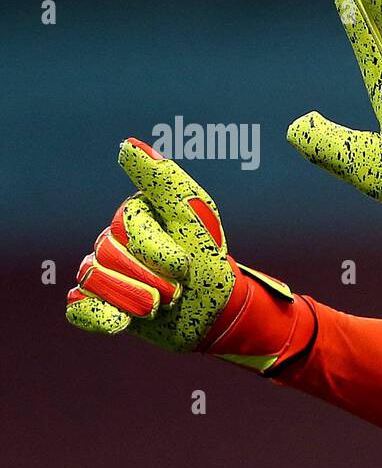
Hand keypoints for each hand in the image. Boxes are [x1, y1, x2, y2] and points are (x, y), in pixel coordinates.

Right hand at [66, 138, 235, 351]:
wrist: (215, 311)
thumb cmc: (207, 258)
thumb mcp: (194, 217)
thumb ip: (164, 181)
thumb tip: (127, 145)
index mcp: (133, 214)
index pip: (127, 225)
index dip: (158, 251)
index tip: (184, 265)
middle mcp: (112, 239)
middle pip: (110, 254)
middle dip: (154, 278)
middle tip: (180, 285)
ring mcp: (102, 272)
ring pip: (95, 281)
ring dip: (138, 299)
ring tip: (163, 302)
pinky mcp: (98, 306)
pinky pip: (80, 309)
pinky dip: (99, 318)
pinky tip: (120, 322)